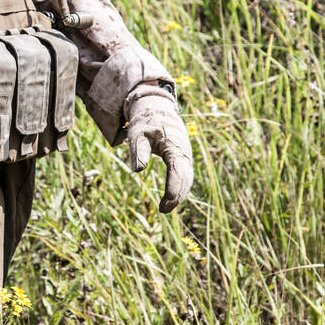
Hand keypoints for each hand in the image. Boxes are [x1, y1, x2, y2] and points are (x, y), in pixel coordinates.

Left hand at [125, 85, 193, 212]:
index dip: (174, 185)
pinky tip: (169, 202)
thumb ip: (138, 150)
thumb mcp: (138, 133)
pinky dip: (179, 189)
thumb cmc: (146, 124)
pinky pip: (184, 178)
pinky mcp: (182, 161)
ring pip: (186, 179)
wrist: (159, 114)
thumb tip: (138, 170)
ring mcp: (185, 157)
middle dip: (176, 194)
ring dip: (178, 195)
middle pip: (185, 176)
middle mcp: (184, 152)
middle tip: (163, 210)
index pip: (177, 168)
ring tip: (164, 209)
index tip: (167, 199)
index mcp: (174, 144)